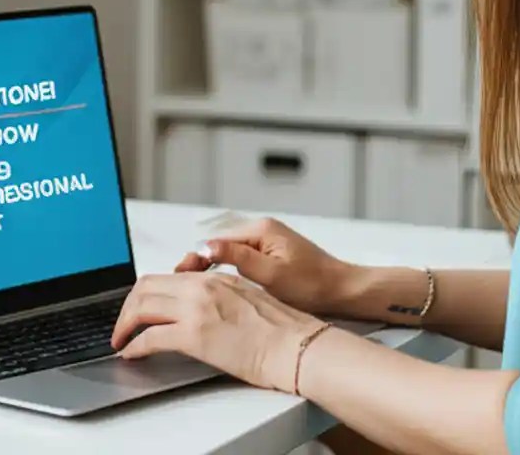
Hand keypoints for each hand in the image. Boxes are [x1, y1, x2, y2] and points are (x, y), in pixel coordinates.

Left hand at [109, 271, 325, 391]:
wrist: (297, 346)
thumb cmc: (284, 331)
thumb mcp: (248, 301)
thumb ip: (222, 299)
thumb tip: (205, 313)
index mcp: (217, 279)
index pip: (167, 276)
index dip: (146, 292)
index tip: (141, 307)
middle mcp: (203, 288)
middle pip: (146, 287)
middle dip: (128, 307)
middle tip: (123, 324)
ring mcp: (196, 310)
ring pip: (141, 308)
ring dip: (124, 325)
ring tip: (121, 339)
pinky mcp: (194, 336)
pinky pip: (149, 338)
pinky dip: (134, 346)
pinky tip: (132, 354)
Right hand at [175, 216, 357, 314]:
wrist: (341, 291)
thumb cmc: (313, 284)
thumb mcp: (273, 274)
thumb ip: (239, 259)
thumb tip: (207, 247)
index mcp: (261, 230)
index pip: (215, 240)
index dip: (194, 258)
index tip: (178, 275)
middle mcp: (261, 231)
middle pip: (218, 244)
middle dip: (197, 262)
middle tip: (178, 283)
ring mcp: (265, 242)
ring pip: (226, 253)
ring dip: (209, 268)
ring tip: (191, 287)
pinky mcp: (269, 255)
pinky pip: (238, 260)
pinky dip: (224, 271)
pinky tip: (215, 286)